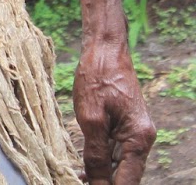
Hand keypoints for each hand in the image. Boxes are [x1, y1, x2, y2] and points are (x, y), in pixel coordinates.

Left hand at [73, 34, 153, 183]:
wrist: (104, 50)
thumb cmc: (97, 78)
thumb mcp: (90, 118)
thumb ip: (96, 153)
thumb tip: (97, 182)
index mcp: (138, 138)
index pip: (128, 180)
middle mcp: (141, 138)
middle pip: (126, 174)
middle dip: (105, 182)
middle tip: (81, 184)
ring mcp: (135, 132)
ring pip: (121, 164)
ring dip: (102, 174)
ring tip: (80, 180)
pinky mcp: (125, 125)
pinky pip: (116, 151)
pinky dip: (103, 160)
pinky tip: (85, 168)